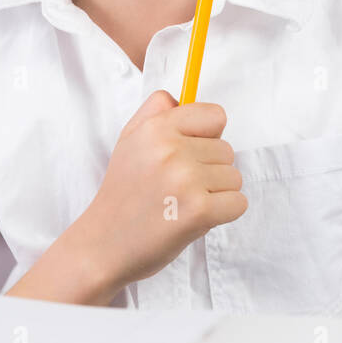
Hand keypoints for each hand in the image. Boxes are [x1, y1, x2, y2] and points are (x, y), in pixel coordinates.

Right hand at [77, 90, 246, 289]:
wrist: (103, 245)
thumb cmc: (122, 194)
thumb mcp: (129, 141)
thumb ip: (155, 112)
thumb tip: (182, 97)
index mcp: (156, 129)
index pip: (215, 115)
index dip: (208, 136)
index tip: (190, 154)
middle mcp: (171, 150)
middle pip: (227, 150)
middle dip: (210, 170)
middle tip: (177, 188)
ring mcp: (186, 180)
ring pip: (234, 178)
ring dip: (216, 194)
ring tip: (182, 203)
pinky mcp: (199, 211)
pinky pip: (238, 203)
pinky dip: (223, 214)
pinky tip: (194, 219)